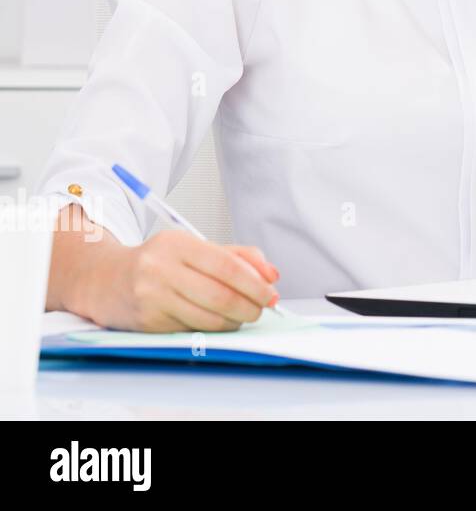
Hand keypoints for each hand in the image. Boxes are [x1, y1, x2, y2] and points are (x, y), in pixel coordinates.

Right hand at [87, 230, 281, 332]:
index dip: (255, 283)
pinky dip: (212, 329)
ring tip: (241, 315)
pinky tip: (216, 321)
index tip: (271, 293)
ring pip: (209, 318)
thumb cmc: (158, 263)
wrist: (104, 280)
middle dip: (250, 306)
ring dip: (234, 321)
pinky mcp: (147, 323)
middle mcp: (161, 270)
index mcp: (177, 245)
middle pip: (221, 296)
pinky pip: (192, 330)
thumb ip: (237, 255)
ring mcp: (152, 298)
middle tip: (261, 309)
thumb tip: (271, 274)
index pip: (227, 265)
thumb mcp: (194, 248)